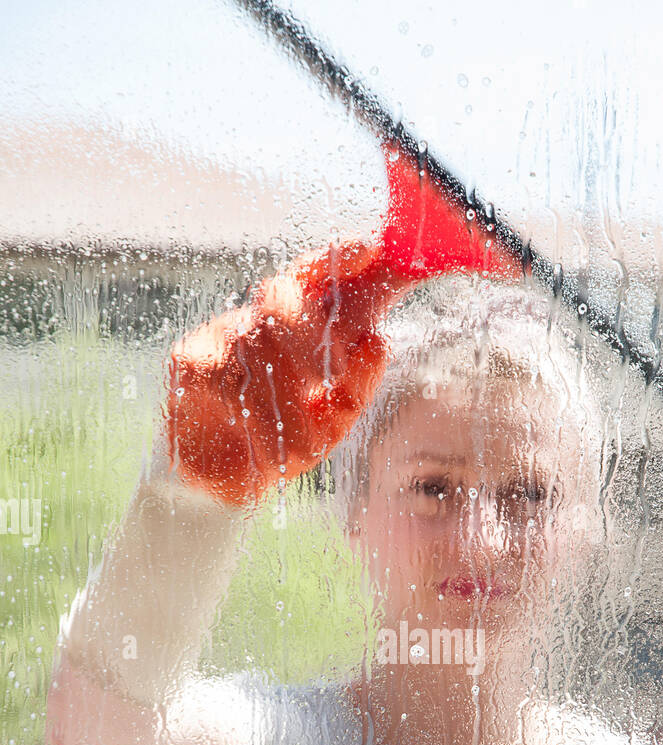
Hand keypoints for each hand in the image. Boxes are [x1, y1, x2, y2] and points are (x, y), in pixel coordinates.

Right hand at [164, 240, 410, 506]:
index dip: (335, 258)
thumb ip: (356, 388)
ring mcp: (218, 336)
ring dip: (289, 398)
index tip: (367, 249)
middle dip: (311, 332)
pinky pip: (228, 377)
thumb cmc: (280, 440)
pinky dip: (260, 419)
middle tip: (330, 373)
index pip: (310, 276)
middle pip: (280, 298)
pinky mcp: (189, 362)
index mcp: (290, 326)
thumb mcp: (329, 422)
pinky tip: (272, 449)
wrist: (224, 482)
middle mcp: (254, 320)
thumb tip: (377, 344)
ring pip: (257, 343)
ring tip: (304, 443)